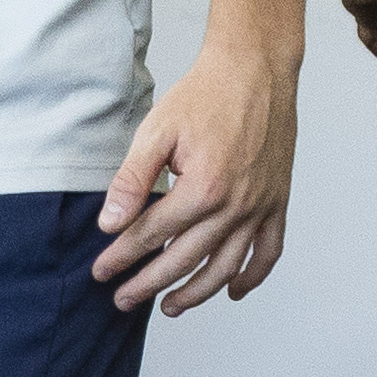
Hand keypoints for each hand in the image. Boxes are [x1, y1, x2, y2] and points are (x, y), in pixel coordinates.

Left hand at [92, 40, 298, 314]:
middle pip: (184, 260)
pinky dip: (252, 277)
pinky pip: (268, 251)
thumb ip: (132, 180)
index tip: (100, 274)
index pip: (152, 236)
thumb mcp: (156, 131)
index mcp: (202, 188)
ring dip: (196, 293)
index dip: (121, 257)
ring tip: (169, 307)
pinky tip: (233, 291)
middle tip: (122, 300)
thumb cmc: (204, 96)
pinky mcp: (277, 202)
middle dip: (148, 284)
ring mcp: (260, 207)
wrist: (255, 70)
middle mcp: (235, 206)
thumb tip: (110, 223)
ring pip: (226, 267)